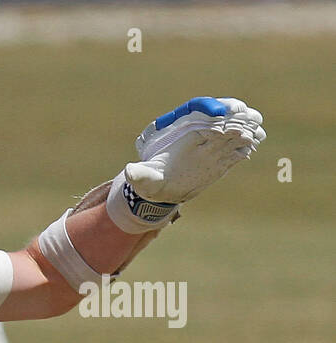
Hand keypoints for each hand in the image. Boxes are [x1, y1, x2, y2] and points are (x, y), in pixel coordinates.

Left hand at [126, 96, 265, 204]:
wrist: (165, 190)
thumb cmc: (153, 179)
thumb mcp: (144, 178)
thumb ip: (139, 174)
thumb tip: (130, 171)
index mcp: (182, 131)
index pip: (201, 110)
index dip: (213, 108)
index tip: (221, 114)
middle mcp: (199, 134)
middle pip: (222, 115)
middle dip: (235, 115)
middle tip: (246, 116)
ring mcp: (212, 144)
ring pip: (233, 127)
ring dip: (246, 126)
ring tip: (256, 130)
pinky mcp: (221, 156)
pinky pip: (237, 145)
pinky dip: (246, 142)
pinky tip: (255, 142)